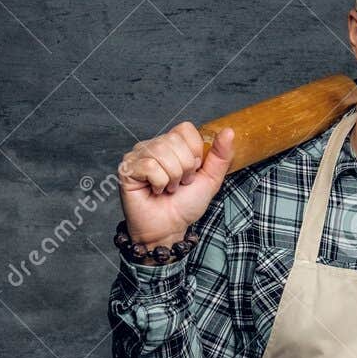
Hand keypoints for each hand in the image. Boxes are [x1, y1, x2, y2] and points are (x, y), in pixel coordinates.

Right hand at [117, 123, 234, 246]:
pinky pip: (150, 166)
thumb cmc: (185, 205)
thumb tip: (229, 131)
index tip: (192, 172)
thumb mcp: (210, 179)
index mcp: (172, 144)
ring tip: (168, 188)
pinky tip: (155, 191)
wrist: (169, 229)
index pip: (185, 128)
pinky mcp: (127, 169)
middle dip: (184, 168)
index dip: (194, 152)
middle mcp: (153, 145)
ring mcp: (138, 156)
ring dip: (172, 177)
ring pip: (162, 152)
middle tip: (179, 184)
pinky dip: (159, 183)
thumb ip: (221, 155)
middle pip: (174, 140)